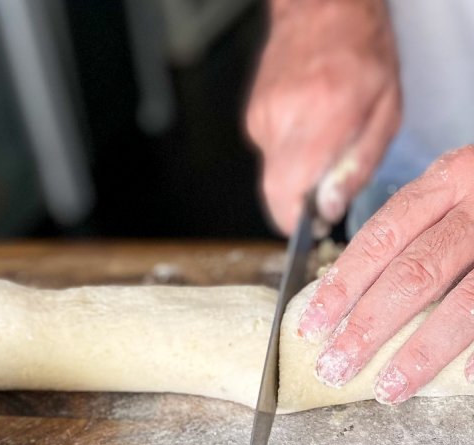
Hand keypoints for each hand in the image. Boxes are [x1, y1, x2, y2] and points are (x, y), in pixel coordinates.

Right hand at [246, 0, 400, 232]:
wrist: (322, 7)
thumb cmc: (363, 52)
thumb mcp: (386, 111)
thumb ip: (358, 166)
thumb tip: (329, 209)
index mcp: (323, 118)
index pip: (287, 193)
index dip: (293, 222)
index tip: (309, 227)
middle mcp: (285, 119)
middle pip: (273, 191)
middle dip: (295, 202)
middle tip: (321, 191)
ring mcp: (262, 118)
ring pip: (273, 173)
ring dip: (297, 170)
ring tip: (320, 137)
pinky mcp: (253, 117)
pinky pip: (269, 153)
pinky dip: (289, 150)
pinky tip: (306, 124)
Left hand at [299, 146, 473, 403]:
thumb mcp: (458, 188)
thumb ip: (417, 230)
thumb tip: (350, 300)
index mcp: (450, 179)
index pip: (381, 237)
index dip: (342, 286)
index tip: (310, 327)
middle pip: (415, 273)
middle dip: (369, 328)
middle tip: (334, 368)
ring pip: (466, 302)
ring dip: (421, 351)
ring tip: (388, 389)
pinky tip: (464, 379)